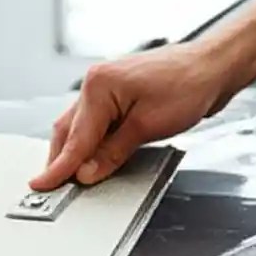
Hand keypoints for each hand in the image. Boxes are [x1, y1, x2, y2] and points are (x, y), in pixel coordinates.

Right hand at [31, 41, 238, 190]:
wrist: (213, 67)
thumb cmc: (189, 85)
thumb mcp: (148, 126)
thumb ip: (113, 151)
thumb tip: (87, 172)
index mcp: (98, 85)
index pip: (75, 138)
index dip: (59, 167)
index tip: (42, 185)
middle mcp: (97, 83)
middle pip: (70, 131)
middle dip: (62, 160)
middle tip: (54, 188)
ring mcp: (108, 88)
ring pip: (81, 126)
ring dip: (77, 151)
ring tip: (72, 178)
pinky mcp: (121, 96)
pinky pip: (97, 122)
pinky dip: (93, 141)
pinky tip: (96, 156)